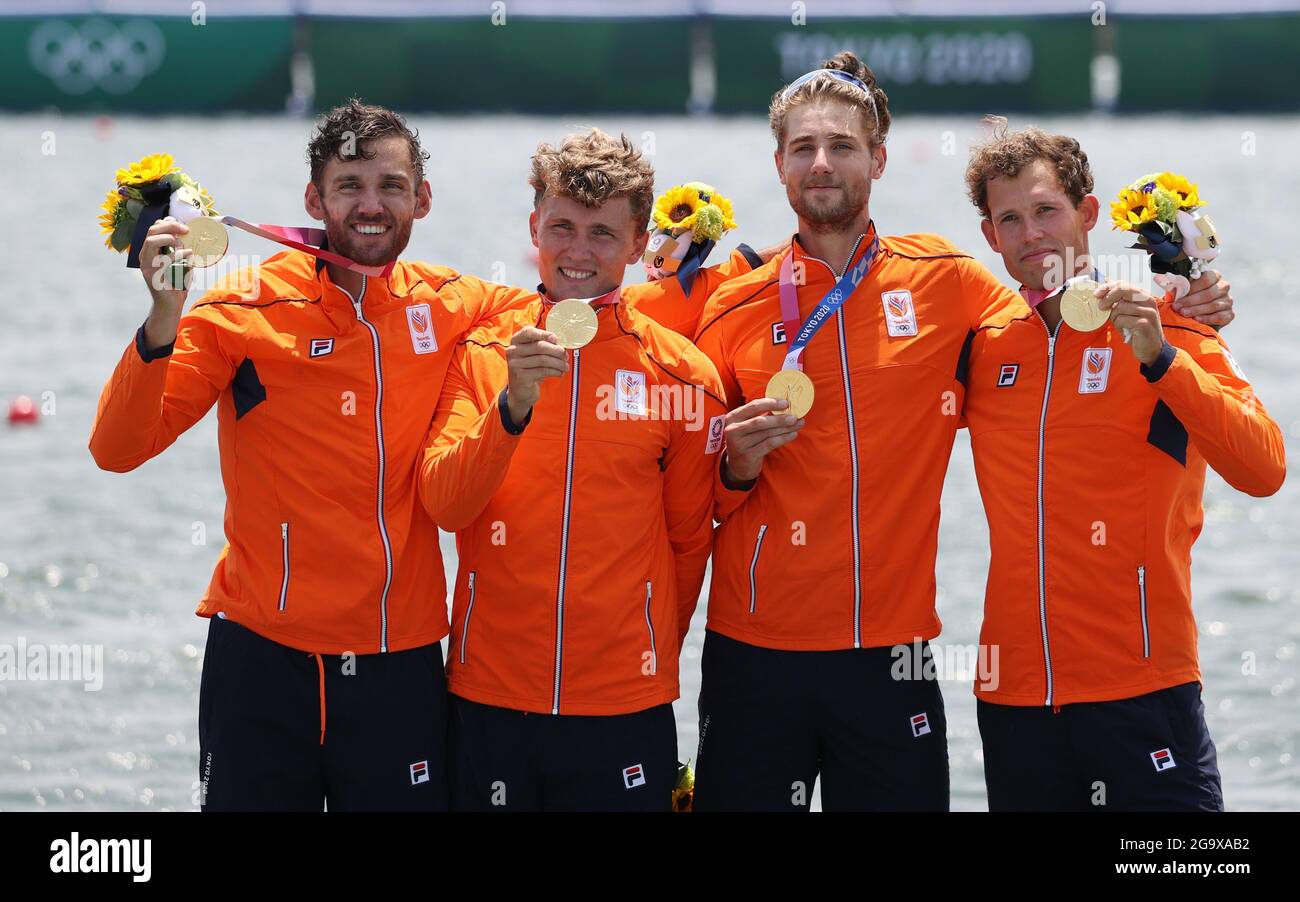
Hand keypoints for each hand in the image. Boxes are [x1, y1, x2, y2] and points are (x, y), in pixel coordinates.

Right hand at [139, 217, 193, 348]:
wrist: (170, 305)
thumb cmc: (176, 283)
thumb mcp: (179, 264)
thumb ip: (181, 252)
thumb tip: (193, 239)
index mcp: (150, 251)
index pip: (153, 229)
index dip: (167, 223)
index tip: (182, 225)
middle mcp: (145, 256)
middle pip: (151, 231)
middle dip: (169, 226)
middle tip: (186, 230)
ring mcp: (147, 265)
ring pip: (151, 242)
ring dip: (168, 237)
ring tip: (182, 242)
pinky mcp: (152, 275)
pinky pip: (162, 260)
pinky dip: (176, 255)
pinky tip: (187, 254)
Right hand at [504, 326, 567, 424]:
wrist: (520, 391)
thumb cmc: (530, 369)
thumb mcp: (533, 354)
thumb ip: (542, 345)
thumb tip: (559, 343)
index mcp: (516, 341)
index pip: (528, 332)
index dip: (544, 334)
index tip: (556, 339)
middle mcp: (513, 351)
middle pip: (540, 346)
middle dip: (557, 351)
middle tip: (565, 356)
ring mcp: (515, 364)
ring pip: (543, 359)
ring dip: (558, 363)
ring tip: (565, 366)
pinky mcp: (521, 376)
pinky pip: (543, 371)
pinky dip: (555, 371)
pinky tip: (560, 373)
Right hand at [721, 397, 804, 483]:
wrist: (738, 465)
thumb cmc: (747, 439)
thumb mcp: (747, 424)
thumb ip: (761, 414)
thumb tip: (784, 404)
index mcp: (733, 417)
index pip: (753, 406)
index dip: (770, 403)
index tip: (786, 403)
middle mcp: (733, 430)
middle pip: (760, 421)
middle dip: (779, 418)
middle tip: (795, 416)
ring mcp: (739, 444)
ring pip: (767, 433)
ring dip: (785, 428)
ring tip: (798, 424)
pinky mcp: (748, 456)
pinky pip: (769, 444)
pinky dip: (783, 438)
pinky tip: (793, 435)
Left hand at [1096, 281, 1164, 365]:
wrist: (1153, 349)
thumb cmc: (1139, 331)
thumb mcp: (1130, 312)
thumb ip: (1121, 301)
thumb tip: (1103, 290)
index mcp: (1144, 296)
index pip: (1124, 284)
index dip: (1108, 287)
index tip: (1097, 294)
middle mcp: (1148, 301)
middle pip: (1123, 289)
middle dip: (1108, 297)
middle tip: (1101, 307)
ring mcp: (1147, 312)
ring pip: (1119, 307)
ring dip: (1115, 318)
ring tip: (1121, 325)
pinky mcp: (1143, 323)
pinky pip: (1121, 320)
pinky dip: (1119, 326)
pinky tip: (1125, 331)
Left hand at [1173, 270, 1233, 329]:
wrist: (1197, 317)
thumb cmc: (1188, 300)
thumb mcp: (1182, 292)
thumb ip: (1179, 289)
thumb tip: (1172, 289)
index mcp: (1214, 276)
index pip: (1207, 279)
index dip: (1192, 288)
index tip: (1179, 296)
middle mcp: (1223, 287)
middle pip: (1210, 293)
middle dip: (1191, 301)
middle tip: (1178, 307)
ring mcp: (1228, 300)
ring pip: (1214, 305)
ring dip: (1197, 310)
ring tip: (1184, 314)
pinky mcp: (1230, 314)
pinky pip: (1220, 316)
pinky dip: (1207, 318)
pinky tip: (1197, 320)